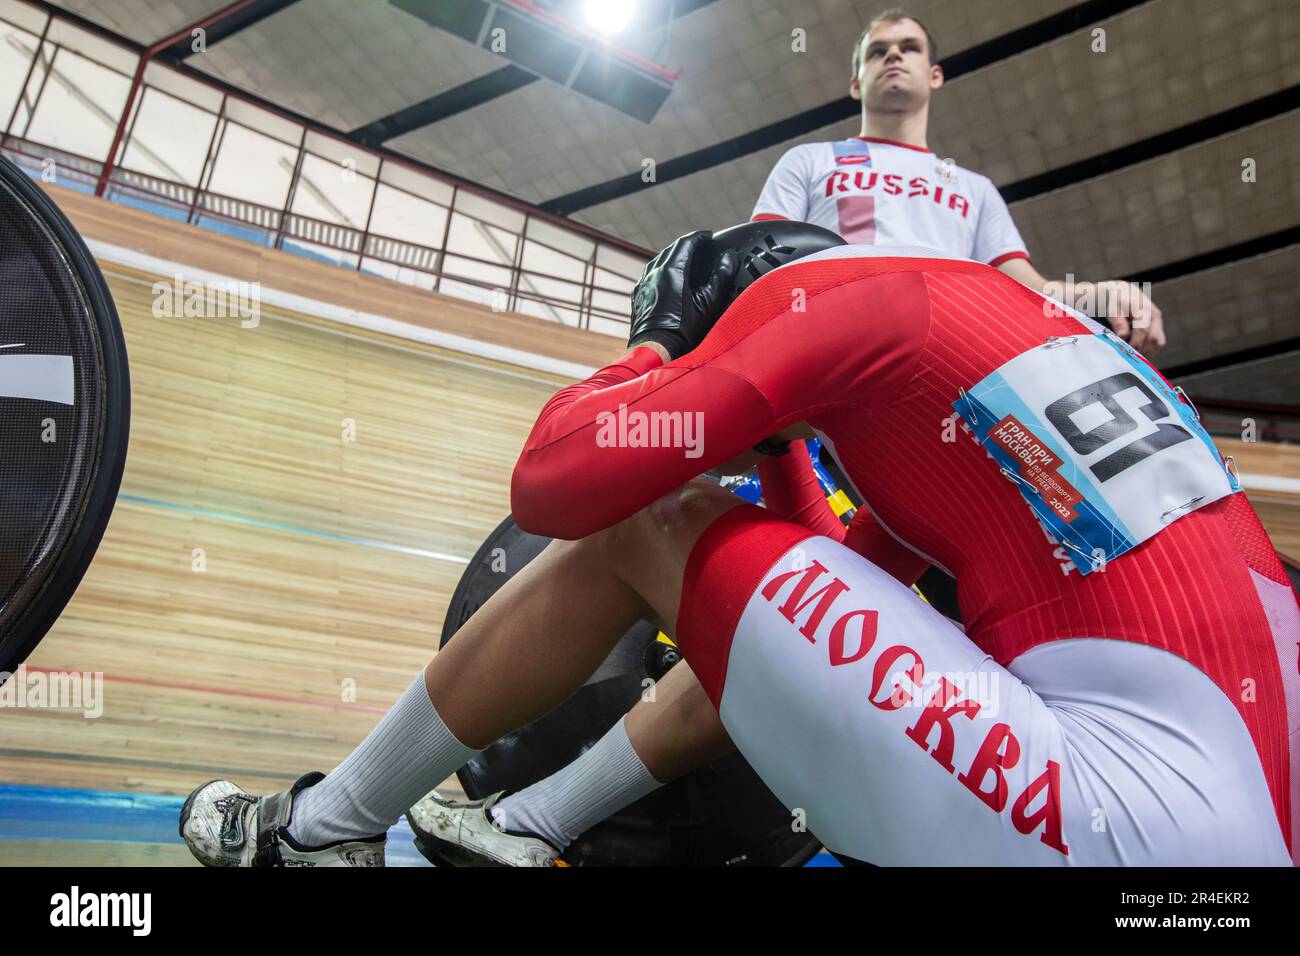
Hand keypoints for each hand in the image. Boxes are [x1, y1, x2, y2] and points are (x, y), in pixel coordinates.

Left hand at [628, 230, 738, 359]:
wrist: (655, 350)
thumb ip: (720, 277)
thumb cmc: (682, 330)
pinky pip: (649, 274)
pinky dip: (660, 269)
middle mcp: (654, 273)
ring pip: (657, 260)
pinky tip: (666, 277)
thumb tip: (729, 257)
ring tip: (684, 257)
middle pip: (671, 249)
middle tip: (698, 244)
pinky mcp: (638, 295)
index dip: (699, 237)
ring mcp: (643, 284)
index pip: (686, 243)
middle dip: (686, 244)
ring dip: (672, 255)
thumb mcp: (707, 304)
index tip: (708, 235)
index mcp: (671, 270)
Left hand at [1095, 280, 1164, 354]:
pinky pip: (1158, 342)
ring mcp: (1158, 320)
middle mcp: (1154, 314)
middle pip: (1154, 338)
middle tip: (1130, 358)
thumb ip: (1118, 321)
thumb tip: (1123, 336)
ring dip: (1147, 351)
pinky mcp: (1158, 326)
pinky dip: (1149, 349)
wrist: (1122, 292)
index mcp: (1142, 308)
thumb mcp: (1113, 309)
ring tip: (1133, 356)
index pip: (1142, 330)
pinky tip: (1138, 351)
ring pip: (1159, 342)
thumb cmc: (1116, 302)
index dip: (1135, 343)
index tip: (1126, 352)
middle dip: (1142, 350)